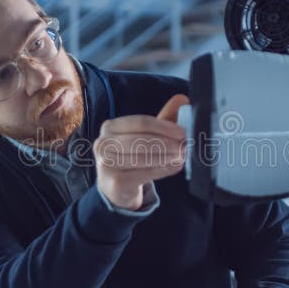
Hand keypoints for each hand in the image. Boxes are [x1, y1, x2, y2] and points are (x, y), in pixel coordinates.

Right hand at [94, 94, 188, 209]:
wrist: (116, 188)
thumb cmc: (132, 157)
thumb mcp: (146, 136)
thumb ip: (163, 119)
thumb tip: (182, 100)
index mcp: (110, 127)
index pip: (141, 122)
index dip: (164, 127)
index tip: (182, 132)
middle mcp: (103, 144)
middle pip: (141, 140)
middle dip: (167, 143)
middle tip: (185, 146)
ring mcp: (106, 164)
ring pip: (143, 157)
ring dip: (167, 156)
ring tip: (182, 156)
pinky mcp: (114, 182)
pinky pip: (143, 174)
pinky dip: (162, 169)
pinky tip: (175, 166)